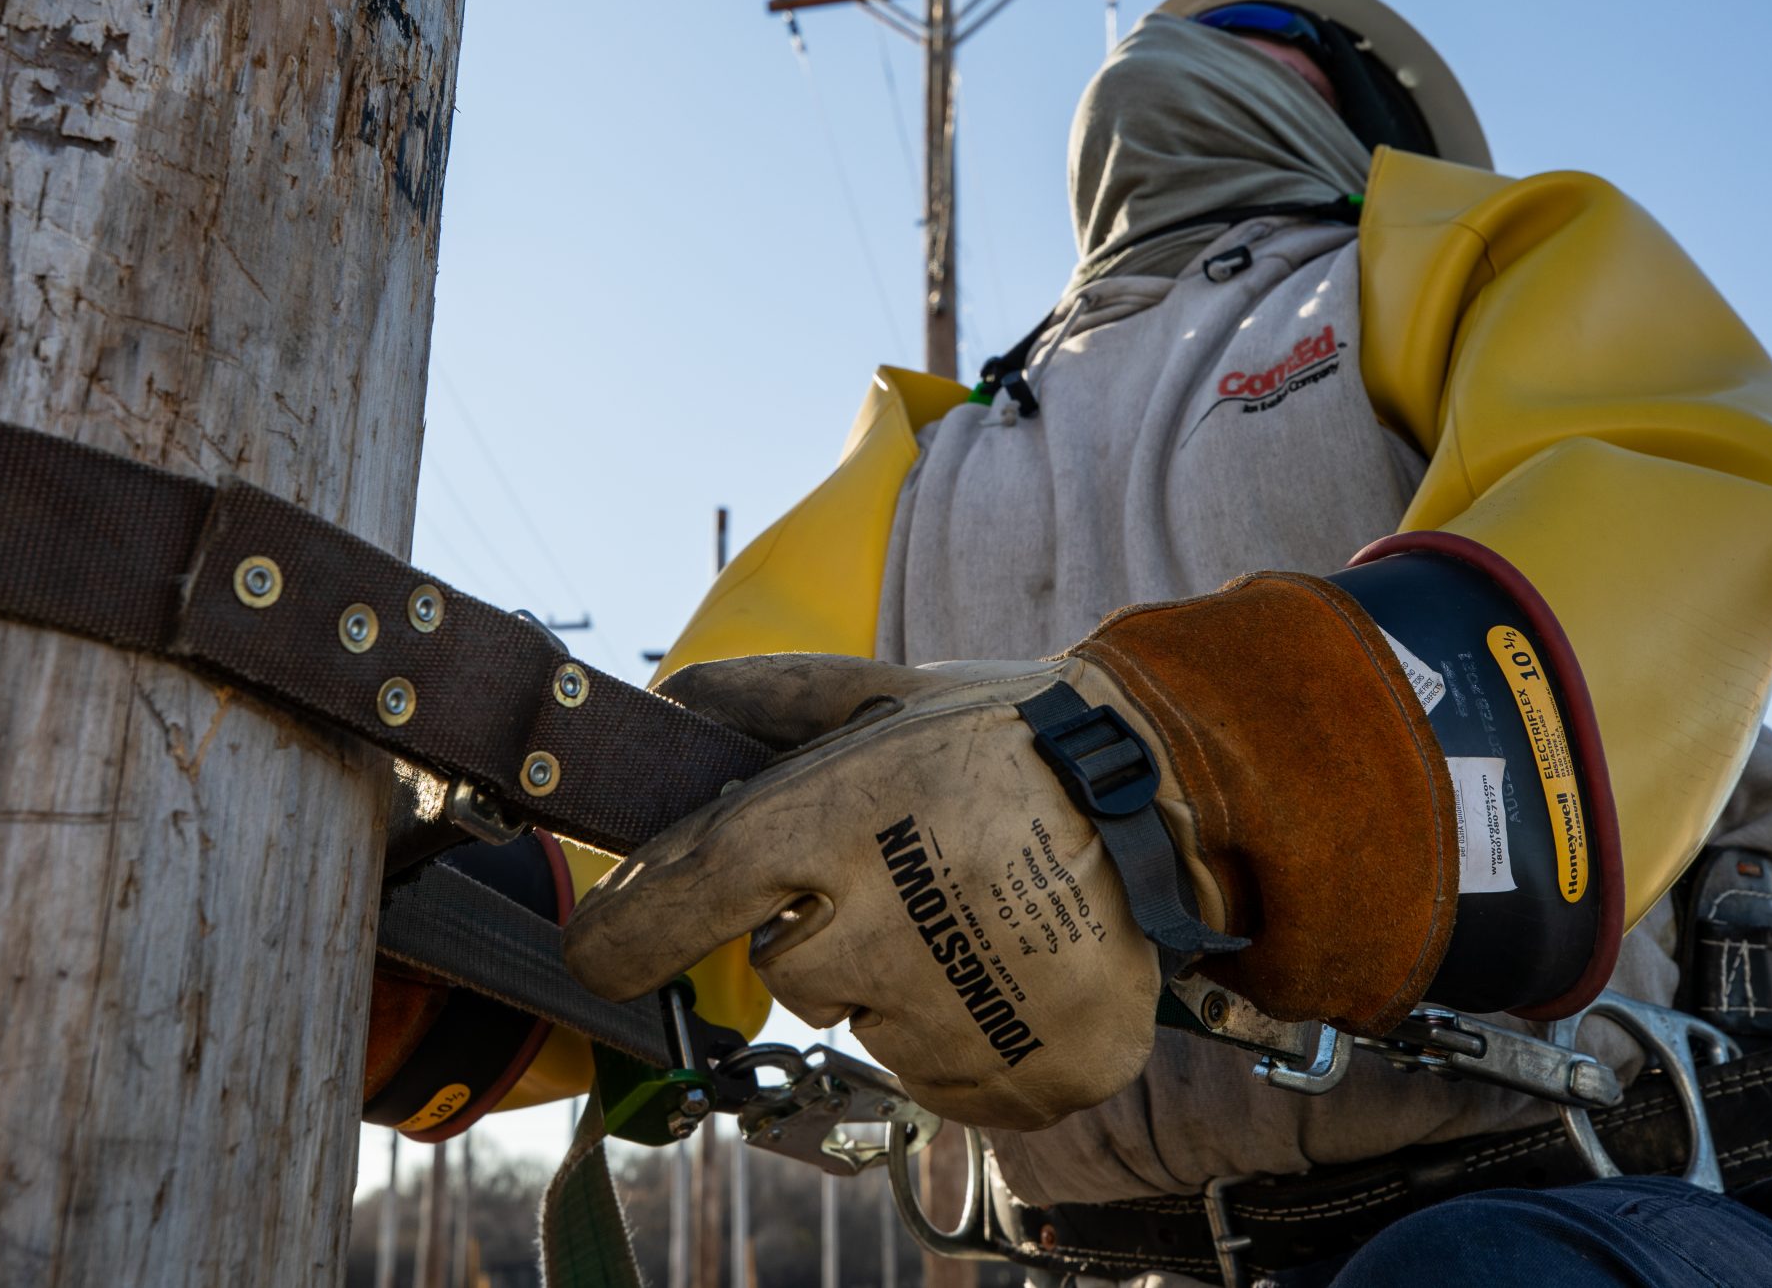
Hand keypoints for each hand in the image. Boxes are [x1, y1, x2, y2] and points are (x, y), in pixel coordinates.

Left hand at [565, 545, 1618, 1130]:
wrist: (1173, 800)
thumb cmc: (1016, 738)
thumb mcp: (894, 691)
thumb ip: (773, 698)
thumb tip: (669, 695)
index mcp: (840, 815)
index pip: (686, 893)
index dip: (623, 934)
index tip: (598, 952)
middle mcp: (886, 920)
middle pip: (786, 971)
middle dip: (821, 931)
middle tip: (899, 877)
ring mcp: (957, 1008)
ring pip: (873, 1027)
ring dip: (900, 983)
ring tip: (973, 912)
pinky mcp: (1023, 1074)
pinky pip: (945, 1080)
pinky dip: (964, 1036)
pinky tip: (1008, 965)